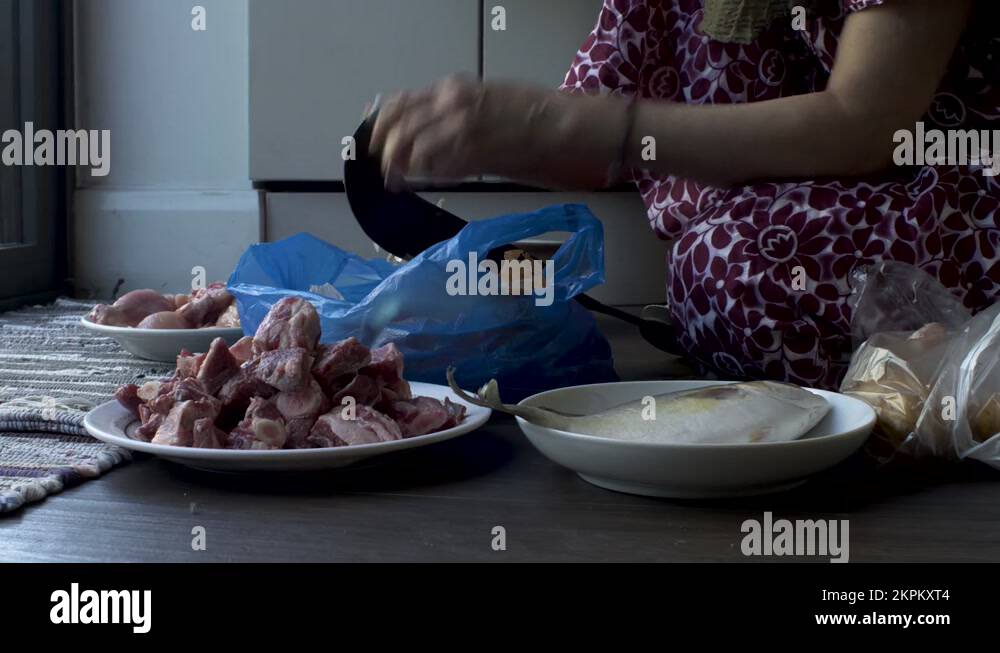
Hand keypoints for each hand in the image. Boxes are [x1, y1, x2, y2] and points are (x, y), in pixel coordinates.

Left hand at [369, 75, 627, 189]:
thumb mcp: (478, 98)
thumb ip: (447, 112)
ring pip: (412, 151)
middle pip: (398, 129)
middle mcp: (448, 105)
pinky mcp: (471, 155)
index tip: (373, 140)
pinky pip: (436, 168)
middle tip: (382, 167)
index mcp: (449, 89)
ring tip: (395, 179)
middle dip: (384, 152)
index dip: (379, 124)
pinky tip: (421, 180)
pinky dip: (424, 175)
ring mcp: (459, 131)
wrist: (552, 123)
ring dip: (399, 168)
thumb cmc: (522, 110)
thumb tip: (417, 131)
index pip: (398, 103)